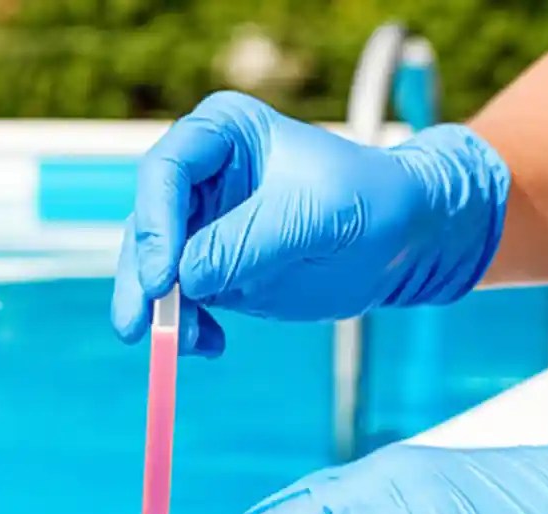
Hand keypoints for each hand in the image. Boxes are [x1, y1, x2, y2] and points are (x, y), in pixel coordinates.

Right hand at [111, 90, 509, 355]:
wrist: (405, 241)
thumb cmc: (371, 203)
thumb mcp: (315, 218)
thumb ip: (249, 243)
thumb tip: (187, 279)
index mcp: (221, 135)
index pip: (167, 170)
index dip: (157, 222)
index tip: (165, 277)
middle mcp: (199, 178)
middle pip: (147, 224)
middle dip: (142, 278)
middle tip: (141, 327)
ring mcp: (200, 226)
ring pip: (153, 269)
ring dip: (161, 312)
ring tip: (190, 344)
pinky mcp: (211, 270)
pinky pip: (180, 302)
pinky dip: (187, 328)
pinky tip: (212, 345)